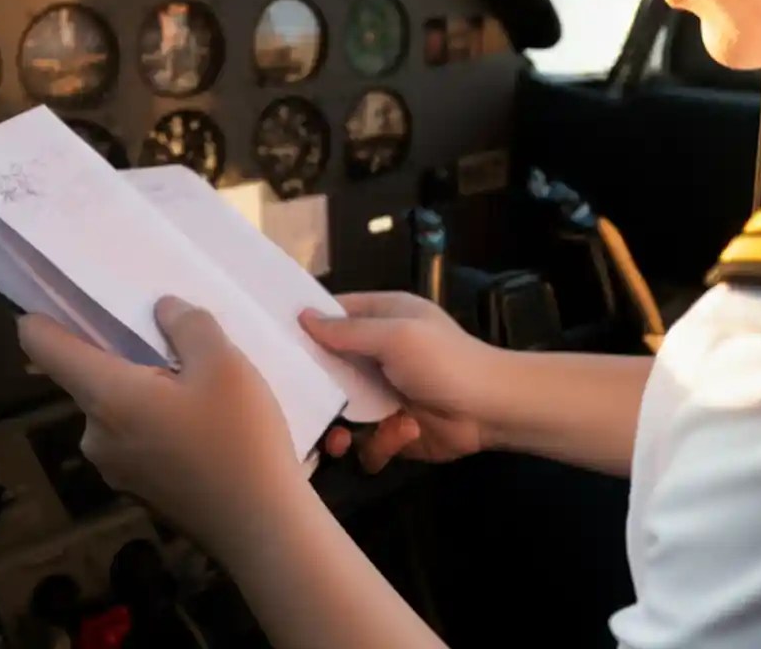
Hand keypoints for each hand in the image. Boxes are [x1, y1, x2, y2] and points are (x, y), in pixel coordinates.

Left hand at [18, 296, 302, 558]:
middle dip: (129, 359)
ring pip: (122, 412)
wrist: (262, 529)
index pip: (42, 345)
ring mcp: (116, 470)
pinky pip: (140, 443)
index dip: (43, 316)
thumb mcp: (225, 364)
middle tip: (182, 351)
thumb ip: (188, 325)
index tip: (62, 298)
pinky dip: (164, 429)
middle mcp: (96, 434)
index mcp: (105, 396)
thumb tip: (163, 310)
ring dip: (151, 396)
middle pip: (92, 378)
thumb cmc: (239, 440)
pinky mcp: (141, 493)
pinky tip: (210, 435)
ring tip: (207, 396)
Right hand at [300, 292, 502, 472]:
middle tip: (295, 406)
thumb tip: (302, 316)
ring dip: (341, 429)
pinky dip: (379, 445)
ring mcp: (383, 396)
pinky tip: (399, 435)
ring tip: (342, 439)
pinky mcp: (392, 432)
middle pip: (327, 370)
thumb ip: (348, 330)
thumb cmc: (446, 362)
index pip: (332, 315)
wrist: (492, 410)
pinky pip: (365, 444)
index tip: (268, 341)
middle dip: (313, 391)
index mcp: (382, 319)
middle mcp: (377, 356)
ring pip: (339, 414)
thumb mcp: (396, 336)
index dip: (303, 326)